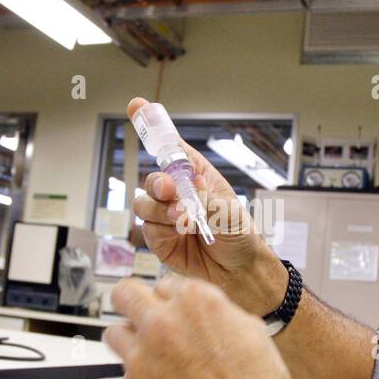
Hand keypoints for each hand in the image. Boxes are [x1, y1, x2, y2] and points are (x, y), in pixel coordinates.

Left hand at [103, 274, 308, 378]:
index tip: (174, 315)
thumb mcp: (246, 328)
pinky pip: (127, 377)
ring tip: (152, 360)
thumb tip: (192, 309)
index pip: (163, 285)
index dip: (171, 302)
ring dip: (130, 342)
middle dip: (132, 303)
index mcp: (193, 300)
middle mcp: (161, 324)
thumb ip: (210, 311)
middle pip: (124, 294)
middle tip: (138, 316)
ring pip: (115, 334)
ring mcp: (141, 359)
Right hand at [127, 97, 284, 314]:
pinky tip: (179, 235)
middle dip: (159, 184)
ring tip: (183, 220)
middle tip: (172, 192)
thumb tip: (183, 190)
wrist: (240, 273)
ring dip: (160, 210)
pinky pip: (146, 229)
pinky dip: (160, 231)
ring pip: (143, 204)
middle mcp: (178, 194)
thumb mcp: (228, 211)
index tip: (137, 106)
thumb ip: (203, 198)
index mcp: (196, 175)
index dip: (152, 126)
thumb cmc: (241, 236)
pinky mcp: (160, 240)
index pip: (170, 147)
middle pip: (152, 178)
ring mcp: (166, 217)